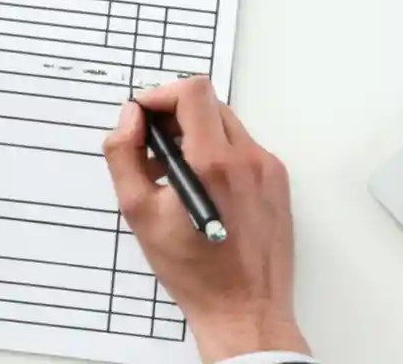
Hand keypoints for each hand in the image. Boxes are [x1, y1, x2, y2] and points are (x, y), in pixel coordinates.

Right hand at [103, 78, 308, 362]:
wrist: (245, 310)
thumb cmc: (192, 271)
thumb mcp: (139, 213)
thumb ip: (125, 155)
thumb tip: (130, 118)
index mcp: (213, 162)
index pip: (192, 92)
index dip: (161, 94)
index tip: (142, 116)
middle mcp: (248, 158)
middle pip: (208, 104)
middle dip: (174, 115)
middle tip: (152, 147)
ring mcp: (268, 169)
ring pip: (226, 124)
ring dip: (195, 134)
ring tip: (174, 173)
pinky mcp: (277, 181)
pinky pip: (243, 148)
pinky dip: (217, 154)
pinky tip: (201, 187)